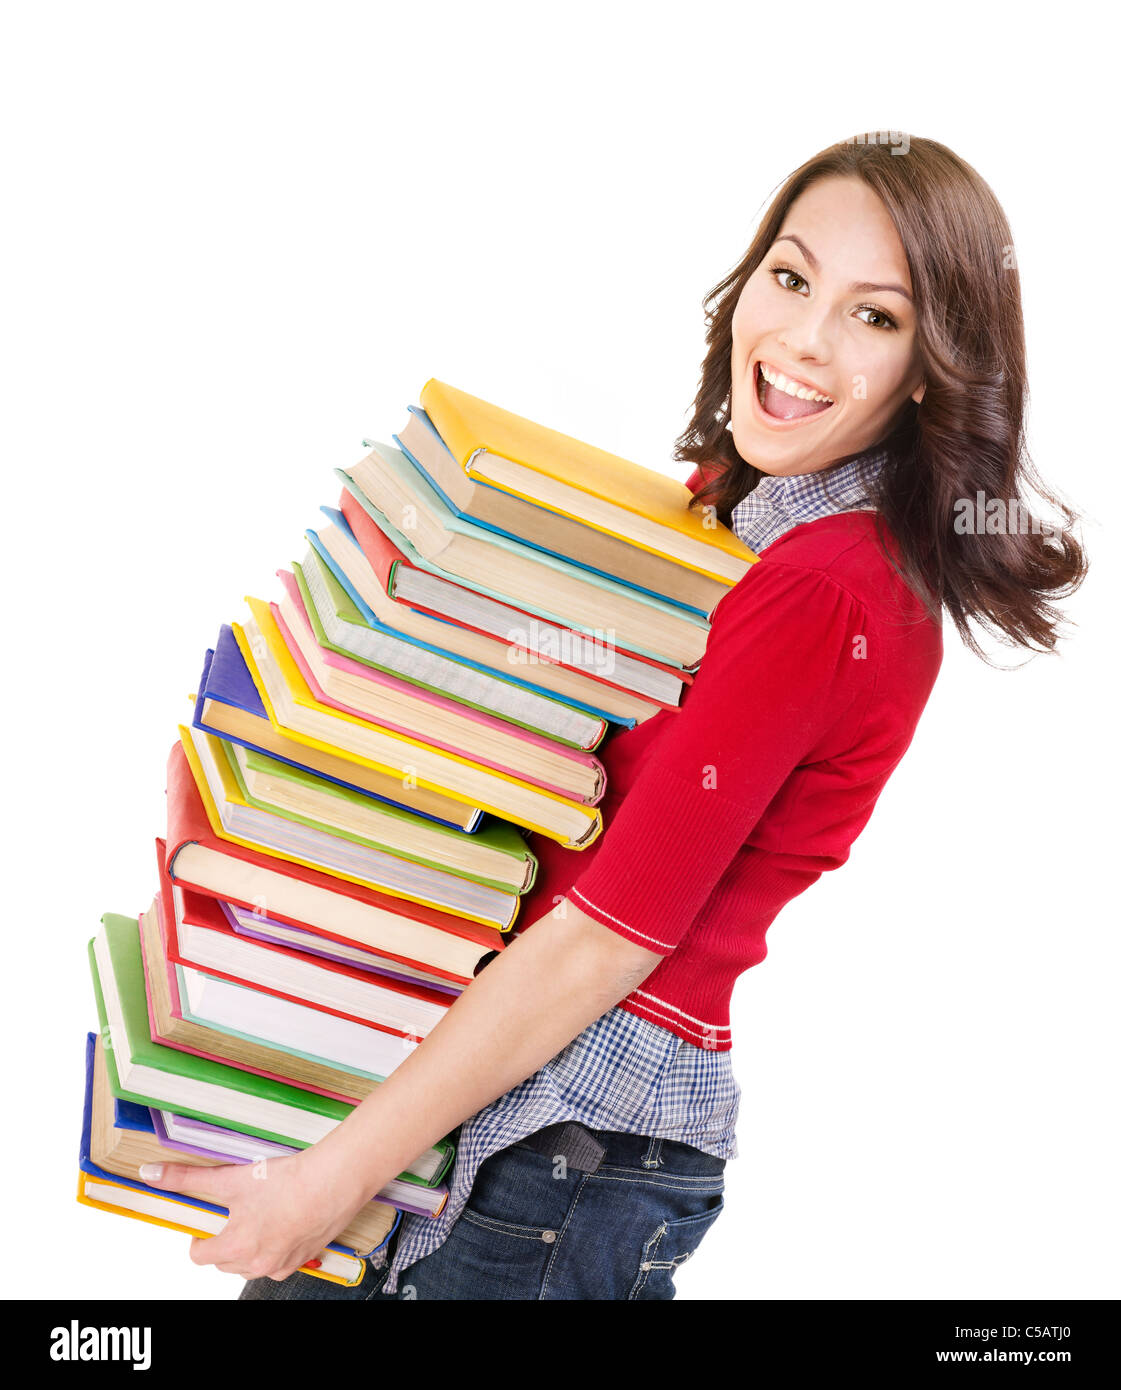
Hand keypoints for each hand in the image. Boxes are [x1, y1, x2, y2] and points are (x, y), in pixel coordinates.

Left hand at [138, 1147, 369, 1280]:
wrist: (334, 1181)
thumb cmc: (287, 1181)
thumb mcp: (231, 1178)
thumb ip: (187, 1178)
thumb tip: (151, 1173)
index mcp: (235, 1247)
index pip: (200, 1256)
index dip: (199, 1238)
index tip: (206, 1223)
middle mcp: (257, 1264)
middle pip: (225, 1262)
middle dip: (225, 1241)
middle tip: (237, 1214)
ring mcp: (282, 1265)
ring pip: (251, 1265)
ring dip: (249, 1247)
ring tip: (261, 1216)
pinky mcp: (303, 1259)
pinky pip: (278, 1263)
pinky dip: (275, 1248)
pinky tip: (283, 1222)